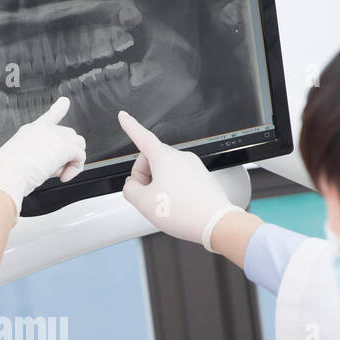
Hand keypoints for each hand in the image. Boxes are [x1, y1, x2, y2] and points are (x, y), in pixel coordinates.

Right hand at [0, 97, 85, 218]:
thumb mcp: (17, 161)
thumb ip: (33, 161)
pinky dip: (75, 169)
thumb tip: (43, 172)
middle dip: (66, 152)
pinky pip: (80, 156)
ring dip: (72, 160)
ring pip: (78, 143)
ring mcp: (54, 136)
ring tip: (61, 172)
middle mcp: (43, 130)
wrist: (6, 174)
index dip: (59, 109)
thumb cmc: (5, 173)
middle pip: (68, 134)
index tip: (64, 102)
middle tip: (55, 169)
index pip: (49, 116)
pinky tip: (64, 176)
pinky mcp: (64, 146)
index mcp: (30, 131)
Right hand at [119, 110, 242, 247]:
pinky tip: (176, 206)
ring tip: (165, 205)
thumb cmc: (185, 212)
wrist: (216, 223)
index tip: (124, 116)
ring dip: (158, 186)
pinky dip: (172, 191)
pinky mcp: (200, 177)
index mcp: (164, 158)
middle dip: (144, 177)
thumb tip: (133, 185)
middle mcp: (180, 158)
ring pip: (164, 172)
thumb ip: (129, 189)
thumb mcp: (143, 203)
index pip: (142, 137)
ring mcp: (192, 166)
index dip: (130, 126)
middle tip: (147, 197)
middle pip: (151, 161)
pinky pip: (178, 179)